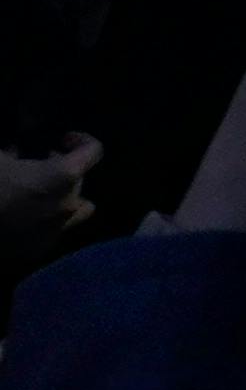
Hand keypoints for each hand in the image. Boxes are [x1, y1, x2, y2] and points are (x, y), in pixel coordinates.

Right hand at [0, 137, 98, 262]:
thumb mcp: (0, 160)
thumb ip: (14, 154)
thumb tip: (15, 152)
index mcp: (63, 176)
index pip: (93, 151)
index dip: (81, 141)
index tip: (64, 140)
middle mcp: (68, 204)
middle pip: (79, 181)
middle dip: (64, 172)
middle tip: (41, 166)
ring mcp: (55, 230)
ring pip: (76, 209)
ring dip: (62, 198)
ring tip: (39, 194)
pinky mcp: (38, 249)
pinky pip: (54, 231)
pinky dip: (46, 221)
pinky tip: (24, 217)